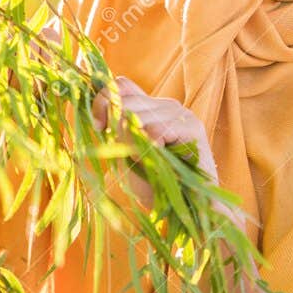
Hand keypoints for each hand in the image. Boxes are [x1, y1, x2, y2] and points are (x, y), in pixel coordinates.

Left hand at [95, 76, 220, 184]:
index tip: (99, 127)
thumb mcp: (125, 152)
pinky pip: (157, 129)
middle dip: (116, 127)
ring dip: (134, 142)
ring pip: (138, 115)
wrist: (184, 207)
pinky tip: (159, 156)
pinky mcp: (193, 127)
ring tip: (147, 158)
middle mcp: (166, 105)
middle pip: (124, 100)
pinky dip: (150, 146)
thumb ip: (117, 128)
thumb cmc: (153, 183)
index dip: (103, 101)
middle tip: (127, 152)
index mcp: (150, 108)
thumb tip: (104, 107)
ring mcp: (181, 113)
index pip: (121, 85)